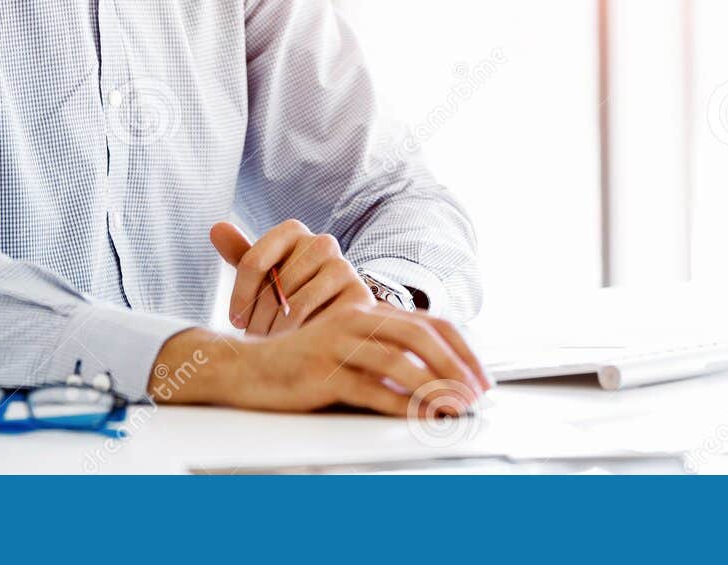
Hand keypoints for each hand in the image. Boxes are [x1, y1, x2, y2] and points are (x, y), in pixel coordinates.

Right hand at [149, 302, 491, 416]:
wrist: (245, 369)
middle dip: (455, 366)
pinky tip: (417, 417)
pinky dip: (399, 404)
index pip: (429, 322)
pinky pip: (369, 387)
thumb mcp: (349, 350)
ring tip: (454, 408)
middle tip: (475, 394)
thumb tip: (439, 379)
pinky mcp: (321, 371)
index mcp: (367, 310)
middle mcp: (354, 319)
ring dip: (433, 386)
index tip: (481, 377)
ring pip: (398, 360)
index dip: (461, 349)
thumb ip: (386, 354)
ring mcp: (337, 343)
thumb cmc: (303, 365)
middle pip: (419, 335)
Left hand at [210, 220, 374, 335]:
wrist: (337, 309)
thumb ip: (241, 253)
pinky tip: (299, 346)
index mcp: (293, 230)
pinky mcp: (360, 295)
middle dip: (257, 319)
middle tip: (253, 340)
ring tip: (272, 345)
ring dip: (277, 332)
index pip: (252, 262)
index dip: (239, 297)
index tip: (235, 321)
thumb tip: (216, 228)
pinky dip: (305, 338)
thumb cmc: (292, 290)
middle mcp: (323, 242)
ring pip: (295, 306)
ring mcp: (345, 267)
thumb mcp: (266, 273)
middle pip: (274, 286)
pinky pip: (322, 321)